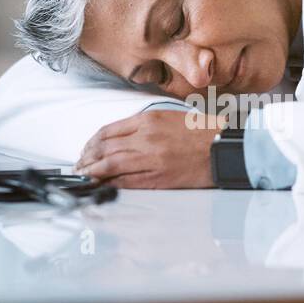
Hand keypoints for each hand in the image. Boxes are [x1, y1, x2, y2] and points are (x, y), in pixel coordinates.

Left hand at [73, 110, 220, 188]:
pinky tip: (103, 186)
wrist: (224, 147)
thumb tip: (120, 137)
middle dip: (88, 159)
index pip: (108, 131)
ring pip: (111, 165)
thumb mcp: (170, 117)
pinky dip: (111, 184)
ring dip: (94, 172)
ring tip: (85, 176)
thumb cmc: (201, 133)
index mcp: (148, 120)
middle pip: (105, 148)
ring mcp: (151, 159)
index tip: (86, 150)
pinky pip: (127, 182)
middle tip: (79, 166)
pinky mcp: (158, 178)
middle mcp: (145, 138)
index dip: (92, 143)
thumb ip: (144, 125)